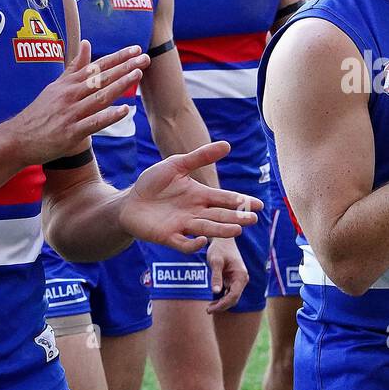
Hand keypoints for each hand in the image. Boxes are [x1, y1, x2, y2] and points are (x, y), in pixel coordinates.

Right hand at [9, 40, 149, 165]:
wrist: (17, 139)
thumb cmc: (40, 113)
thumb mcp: (55, 86)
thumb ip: (74, 66)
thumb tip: (86, 43)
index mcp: (68, 83)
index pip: (97, 66)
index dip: (118, 57)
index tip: (136, 49)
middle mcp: (70, 95)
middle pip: (101, 78)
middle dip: (124, 66)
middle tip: (144, 57)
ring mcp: (70, 113)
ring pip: (99, 96)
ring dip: (120, 85)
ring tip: (138, 74)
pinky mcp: (71, 132)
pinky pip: (94, 122)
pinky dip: (109, 116)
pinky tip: (125, 110)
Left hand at [121, 142, 261, 253]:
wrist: (129, 201)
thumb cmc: (153, 183)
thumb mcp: (176, 165)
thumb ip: (200, 157)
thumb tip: (227, 145)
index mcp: (200, 195)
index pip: (226, 199)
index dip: (242, 202)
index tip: (258, 204)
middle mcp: (196, 212)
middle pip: (221, 215)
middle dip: (237, 218)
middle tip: (253, 219)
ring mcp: (183, 225)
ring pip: (207, 228)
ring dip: (222, 230)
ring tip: (237, 230)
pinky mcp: (168, 237)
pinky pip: (184, 244)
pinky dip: (193, 244)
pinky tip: (203, 240)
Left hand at [204, 236, 248, 313]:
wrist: (222, 239)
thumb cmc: (219, 249)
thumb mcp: (215, 261)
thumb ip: (216, 276)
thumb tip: (215, 292)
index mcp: (241, 275)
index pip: (234, 296)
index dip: (223, 304)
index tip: (210, 309)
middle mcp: (242, 279)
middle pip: (234, 299)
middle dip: (222, 306)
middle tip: (207, 310)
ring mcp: (238, 280)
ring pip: (232, 297)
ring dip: (222, 304)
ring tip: (209, 308)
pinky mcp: (233, 280)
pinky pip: (229, 293)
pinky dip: (222, 299)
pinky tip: (212, 302)